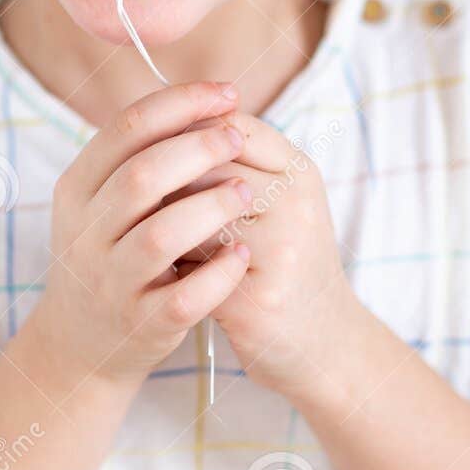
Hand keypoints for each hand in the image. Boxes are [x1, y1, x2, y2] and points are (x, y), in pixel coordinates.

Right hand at [32, 82, 253, 385]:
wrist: (81, 343)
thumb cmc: (111, 253)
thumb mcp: (104, 201)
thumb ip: (143, 155)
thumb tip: (209, 99)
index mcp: (76, 189)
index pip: (126, 129)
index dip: (181, 104)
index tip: (227, 92)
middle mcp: (85, 234)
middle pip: (142, 176)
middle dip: (198, 148)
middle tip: (237, 137)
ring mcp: (110, 282)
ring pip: (161, 236)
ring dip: (211, 208)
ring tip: (247, 193)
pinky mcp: (140, 324)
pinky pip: (184, 297)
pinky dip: (219, 275)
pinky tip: (242, 256)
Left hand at [174, 112, 355, 399]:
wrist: (325, 345)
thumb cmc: (287, 263)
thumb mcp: (279, 201)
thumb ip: (234, 161)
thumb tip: (159, 125)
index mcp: (299, 171)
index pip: (228, 126)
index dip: (183, 138)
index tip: (159, 159)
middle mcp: (295, 203)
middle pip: (205, 166)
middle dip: (167, 183)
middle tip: (144, 203)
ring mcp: (279, 251)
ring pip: (192, 215)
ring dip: (164, 224)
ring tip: (154, 236)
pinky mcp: (255, 300)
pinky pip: (190, 268)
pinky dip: (171, 268)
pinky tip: (169, 275)